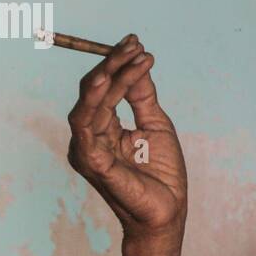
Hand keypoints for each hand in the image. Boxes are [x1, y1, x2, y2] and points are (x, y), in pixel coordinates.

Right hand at [66, 34, 187, 246]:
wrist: (168, 213)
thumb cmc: (160, 175)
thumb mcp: (155, 125)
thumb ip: (142, 96)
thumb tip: (139, 64)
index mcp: (101, 130)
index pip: (103, 88)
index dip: (117, 64)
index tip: (135, 42)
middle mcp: (88, 137)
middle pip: (92, 91)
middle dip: (112, 64)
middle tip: (134, 44)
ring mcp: (87, 150)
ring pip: (89, 103)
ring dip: (108, 75)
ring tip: (127, 55)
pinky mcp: (92, 162)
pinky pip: (88, 125)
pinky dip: (99, 99)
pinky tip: (109, 80)